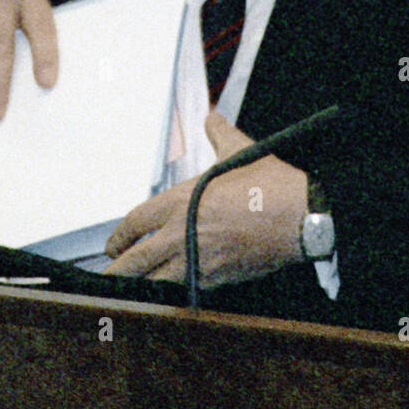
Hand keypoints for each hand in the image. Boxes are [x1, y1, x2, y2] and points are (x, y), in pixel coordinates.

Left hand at [103, 111, 308, 287]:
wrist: (301, 216)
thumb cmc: (271, 185)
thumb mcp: (240, 150)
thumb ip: (219, 134)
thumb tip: (212, 117)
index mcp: (182, 201)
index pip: (135, 221)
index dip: (120, 235)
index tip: (114, 243)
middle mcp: (183, 233)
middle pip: (136, 258)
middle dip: (118, 268)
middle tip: (107, 273)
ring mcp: (199, 259)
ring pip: (156, 280)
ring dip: (140, 285)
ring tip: (129, 290)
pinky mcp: (218, 277)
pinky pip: (186, 286)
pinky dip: (174, 288)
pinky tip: (170, 288)